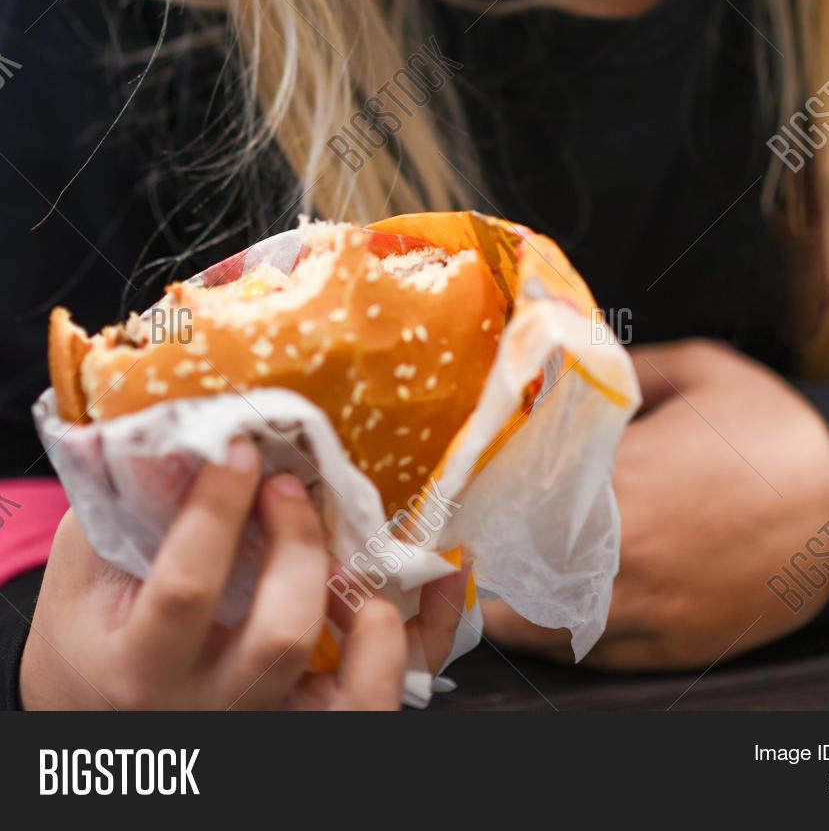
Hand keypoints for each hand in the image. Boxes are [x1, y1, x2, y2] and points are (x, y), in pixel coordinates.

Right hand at [19, 442, 406, 709]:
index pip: (188, 588)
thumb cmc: (90, 637)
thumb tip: (188, 427)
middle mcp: (213, 709)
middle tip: (288, 487)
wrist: (93, 723)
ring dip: (366, 607)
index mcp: (143, 669)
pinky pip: (382, 697)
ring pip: (354, 691)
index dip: (219, 509)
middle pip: (281, 634)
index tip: (239, 450)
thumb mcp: (87, 570)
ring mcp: (270, 726)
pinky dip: (414, 637)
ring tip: (344, 556)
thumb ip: (127, 505)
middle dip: (298, 542)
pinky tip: (413, 586)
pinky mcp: (311, 728)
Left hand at [483, 339, 828, 671]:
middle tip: (462, 526)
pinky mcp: (672, 646)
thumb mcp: (698, 370)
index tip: (465, 477)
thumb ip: (621, 368)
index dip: (485, 486)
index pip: (519, 490)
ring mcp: (649, 608)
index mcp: (626, 478)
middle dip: (487, 546)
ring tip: (488, 571)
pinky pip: (588, 652)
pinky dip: (558, 632)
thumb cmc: (774, 428)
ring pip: (542, 622)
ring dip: (510, 598)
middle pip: (517, 563)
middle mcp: (627, 553)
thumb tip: (565, 366)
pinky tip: (542, 606)